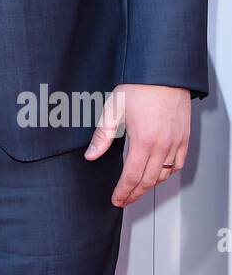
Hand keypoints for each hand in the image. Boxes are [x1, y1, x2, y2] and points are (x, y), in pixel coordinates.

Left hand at [84, 84, 190, 206]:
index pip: (131, 177)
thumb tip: (91, 155)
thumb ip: (102, 136)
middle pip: (148, 181)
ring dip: (149, 186)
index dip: (123, 192)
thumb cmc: (140, 86)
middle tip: (124, 200)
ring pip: (164, 175)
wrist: (164, 73)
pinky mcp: (184, 137)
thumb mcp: (114, 110)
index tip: (116, 199)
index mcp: (143, 141)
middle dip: (134, 194)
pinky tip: (158, 174)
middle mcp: (162, 146)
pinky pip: (177, 163)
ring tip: (137, 190)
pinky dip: (168, 173)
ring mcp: (175, 143)